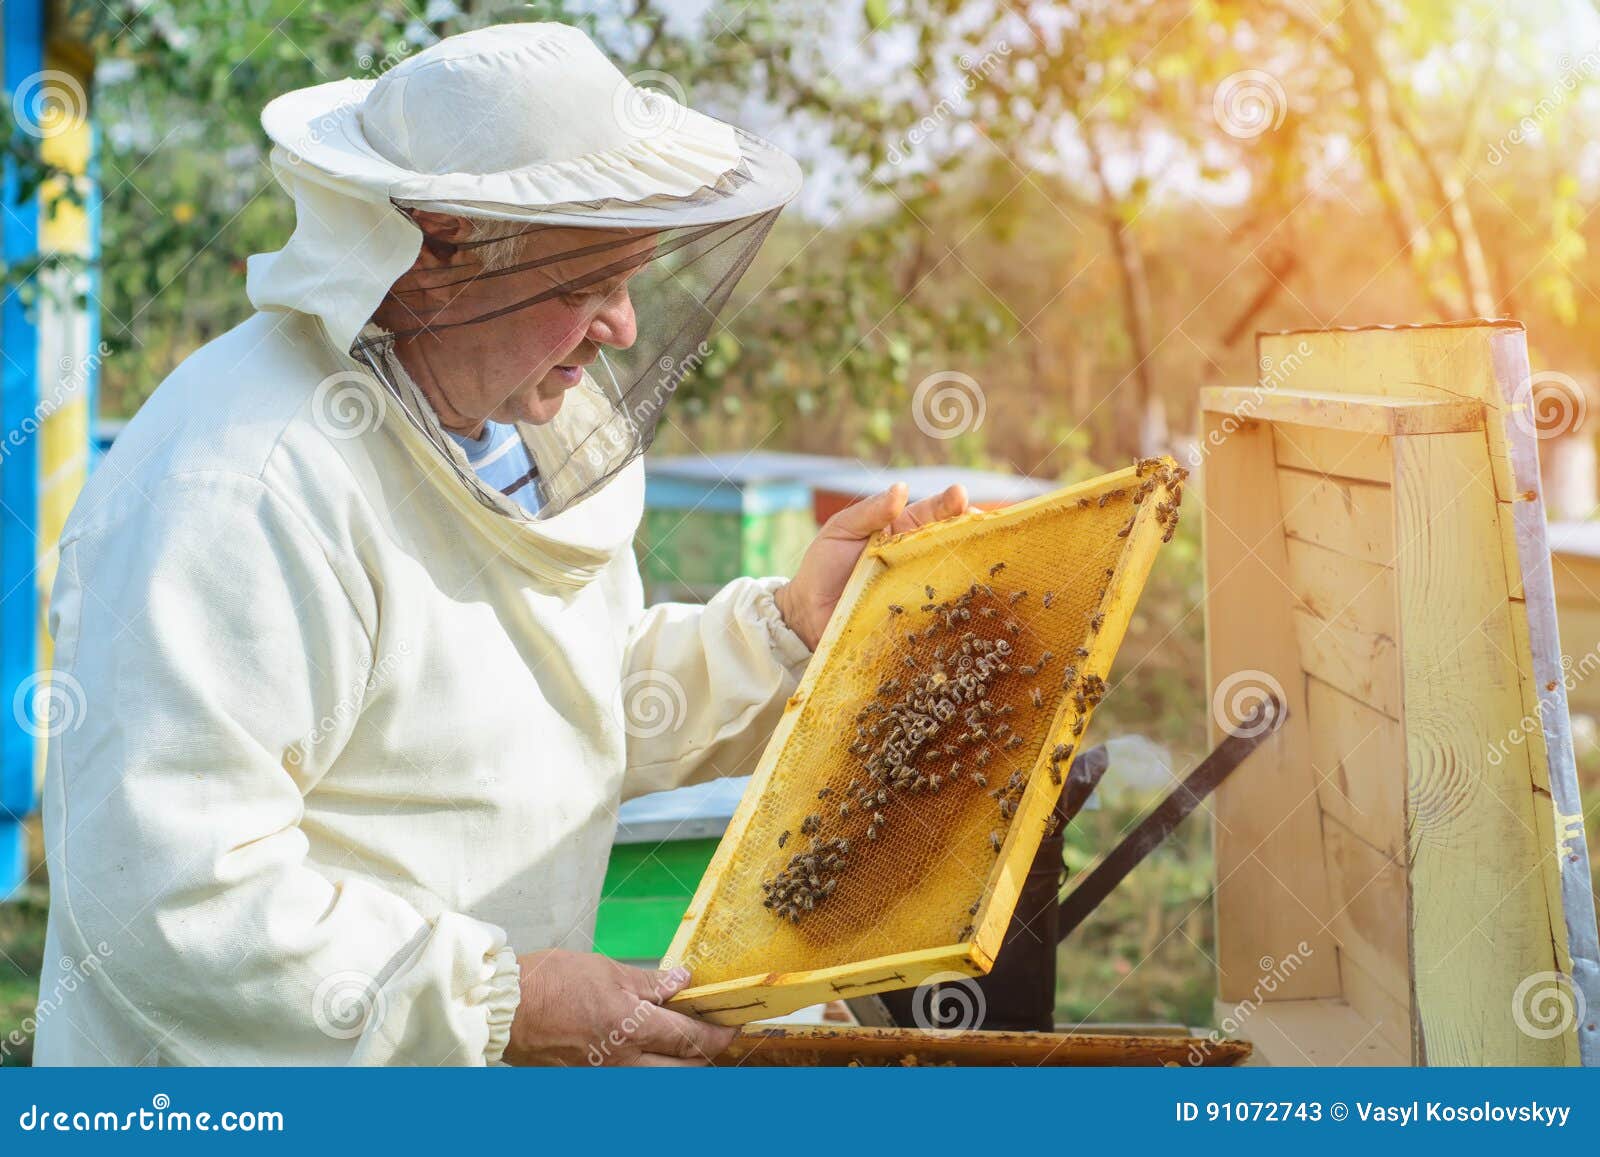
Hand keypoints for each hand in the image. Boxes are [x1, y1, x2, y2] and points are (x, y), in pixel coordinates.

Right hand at [502, 949, 735, 1065]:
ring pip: (658, 1082)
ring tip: (682, 1046)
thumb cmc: (551, 982)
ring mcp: (606, 1076)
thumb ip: (649, 981)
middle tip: (713, 1037)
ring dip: (677, 1068)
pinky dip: (648, 1072)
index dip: (716, 1034)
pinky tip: (648, 1055)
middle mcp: (623, 1061)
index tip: (731, 1027)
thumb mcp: (607, 970)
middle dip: (704, 1057)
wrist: (507, 1010)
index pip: (688, 1038)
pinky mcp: (590, 1081)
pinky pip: (631, 1082)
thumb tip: (681, 980)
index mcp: (631, 1027)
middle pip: (682, 1072)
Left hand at [774, 482, 970, 650]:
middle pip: (951, 541)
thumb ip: (869, 511)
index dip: (949, 503)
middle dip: (969, 529)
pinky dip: (954, 608)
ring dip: (969, 566)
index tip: (960, 496)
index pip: (932, 512)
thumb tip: (901, 489)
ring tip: (984, 556)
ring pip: (952, 575)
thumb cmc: (823, 565)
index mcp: (902, 531)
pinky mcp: (914, 619)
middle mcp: (916, 558)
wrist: (806, 613)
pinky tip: (969, 602)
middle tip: (981, 522)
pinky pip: (938, 613)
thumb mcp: (841, 529)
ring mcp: (919, 589)